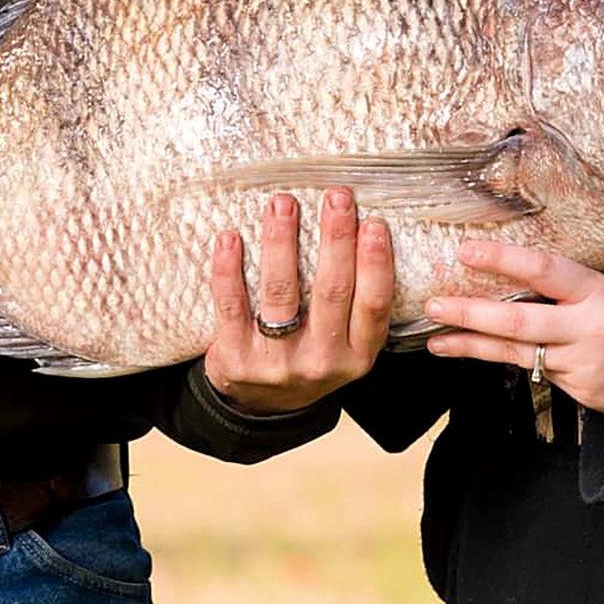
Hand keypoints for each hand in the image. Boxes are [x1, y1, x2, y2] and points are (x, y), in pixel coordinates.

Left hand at [203, 188, 394, 414]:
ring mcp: (278, 362)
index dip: (375, 263)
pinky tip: (230, 237)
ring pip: (281, 292)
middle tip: (336, 196)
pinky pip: (233, 305)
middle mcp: (321, 361)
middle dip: (335, 237)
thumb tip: (365, 231)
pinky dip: (229, 269)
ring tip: (283, 204)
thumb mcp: (345, 346)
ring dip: (282, 242)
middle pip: (331, 290)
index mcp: (357, 356)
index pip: (373, 305)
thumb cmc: (309, 357)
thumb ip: (355, 306)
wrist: (259, 407)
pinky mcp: (237, 358)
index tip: (374, 222)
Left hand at [424, 238, 603, 415]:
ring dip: (471, 345)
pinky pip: (533, 371)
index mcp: (595, 292)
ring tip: (436, 340)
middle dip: (469, 313)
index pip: (543, 269)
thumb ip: (566, 282)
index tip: (466, 250)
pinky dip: (503, 361)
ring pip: (515, 352)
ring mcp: (579, 363)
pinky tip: (475, 354)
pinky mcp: (576, 390)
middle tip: (433, 304)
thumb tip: (512, 263)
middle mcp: (585, 328)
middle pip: (517, 321)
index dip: (502, 259)